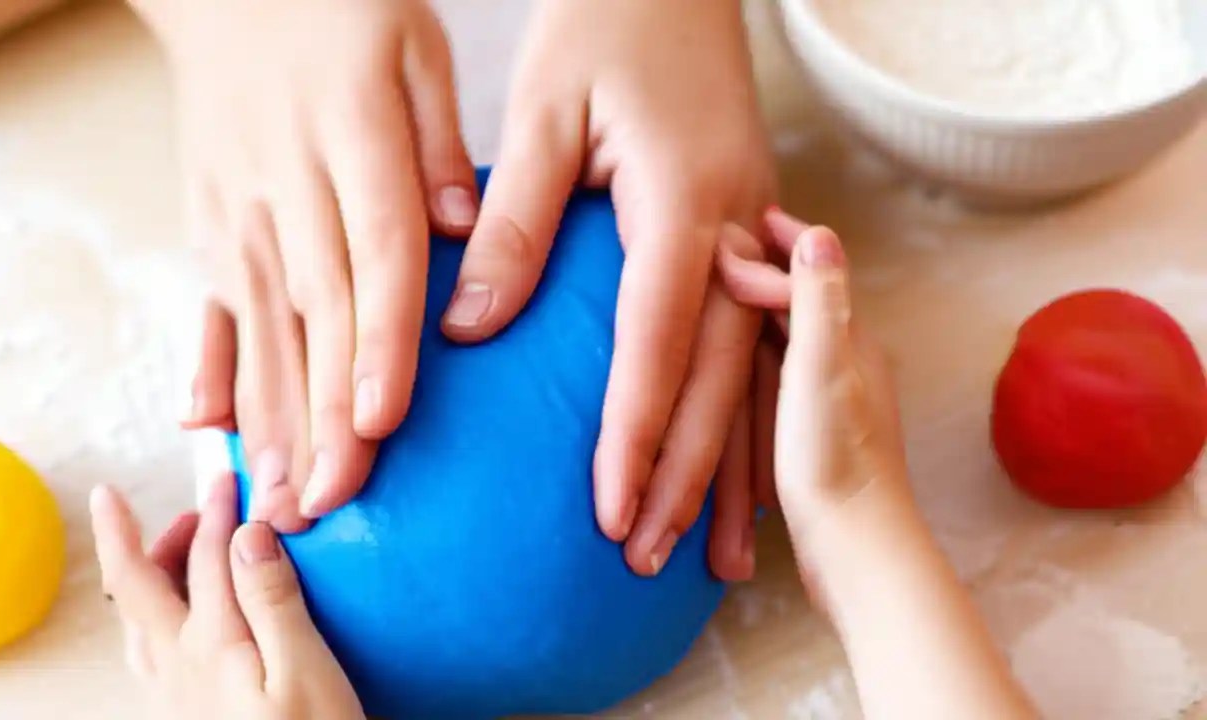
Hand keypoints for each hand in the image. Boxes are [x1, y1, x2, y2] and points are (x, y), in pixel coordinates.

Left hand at [90, 476, 362, 719]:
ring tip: (177, 546)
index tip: (238, 472)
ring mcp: (174, 695)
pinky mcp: (183, 716)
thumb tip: (247, 531)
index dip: (220, 507)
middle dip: (156, 533)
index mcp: (209, 646)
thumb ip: (272, 599)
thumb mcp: (305, 671)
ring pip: (138, 620)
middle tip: (197, 501)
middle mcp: (177, 667)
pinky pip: (147, 652)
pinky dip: (152, 615)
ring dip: (147, 572)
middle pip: (141, 586)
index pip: (205, 555)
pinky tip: (177, 622)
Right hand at [136, 0, 476, 530]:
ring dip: (269, 420)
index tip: (378, 425)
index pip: (376, 263)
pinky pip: (210, 305)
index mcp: (355, 145)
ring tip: (280, 501)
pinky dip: (210, 367)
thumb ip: (441, 143)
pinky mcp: (208, 223)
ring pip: (259, 330)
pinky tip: (209, 430)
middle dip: (320, 421)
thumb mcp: (416, 49)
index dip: (378, 348)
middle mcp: (288, 190)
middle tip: (330, 506)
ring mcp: (238, 212)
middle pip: (315, 319)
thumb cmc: (342, 12)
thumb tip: (465, 230)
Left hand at [446, 0, 774, 578]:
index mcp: (682, 199)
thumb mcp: (541, 112)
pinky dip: (760, 414)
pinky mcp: (753, 235)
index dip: (637, 430)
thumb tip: (472, 328)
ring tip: (722, 553)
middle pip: (721, 374)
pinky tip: (752, 469)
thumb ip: (515, 222)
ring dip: (737, 463)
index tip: (610, 507)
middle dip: (689, 472)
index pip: (659, 339)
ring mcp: (757, 233)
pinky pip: (765, 342)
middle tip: (650, 554)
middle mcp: (737, 227)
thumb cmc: (604, 29)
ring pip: (757, 371)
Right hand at [718, 210, 909, 566]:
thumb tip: (819, 232)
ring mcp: (840, 402)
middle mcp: (852, 366)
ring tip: (731, 294)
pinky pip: (790, 377)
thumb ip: (819, 302)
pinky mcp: (824, 437)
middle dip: (775, 269)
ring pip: (800, 340)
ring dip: (769, 312)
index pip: (818, 271)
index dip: (786, 240)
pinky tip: (744, 371)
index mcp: (852, 343)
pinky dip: (766, 356)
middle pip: (809, 301)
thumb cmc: (833, 463)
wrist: (856, 550)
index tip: (752, 212)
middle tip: (731, 245)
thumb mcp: (820, 371)